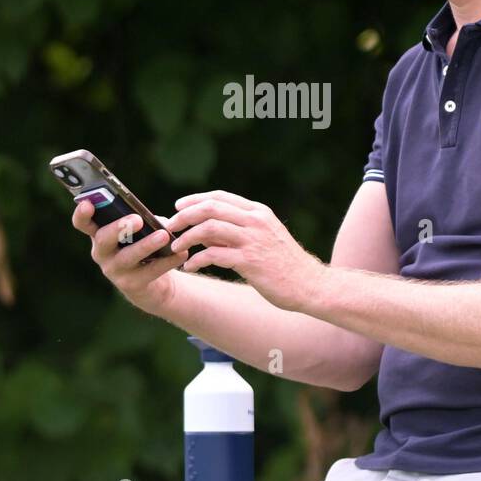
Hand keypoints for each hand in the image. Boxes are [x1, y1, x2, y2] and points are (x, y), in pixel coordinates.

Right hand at [71, 201, 188, 315]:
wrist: (151, 282)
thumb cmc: (142, 246)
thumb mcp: (140, 231)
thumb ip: (142, 221)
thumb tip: (155, 221)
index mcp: (99, 233)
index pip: (83, 223)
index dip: (82, 214)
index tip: (88, 203)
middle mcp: (101, 253)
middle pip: (103, 239)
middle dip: (119, 227)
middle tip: (136, 219)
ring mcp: (114, 270)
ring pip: (127, 257)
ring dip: (146, 245)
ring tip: (163, 235)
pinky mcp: (131, 285)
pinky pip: (149, 272)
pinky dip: (167, 261)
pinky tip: (181, 253)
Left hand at [164, 190, 325, 312]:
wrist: (310, 284)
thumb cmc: (285, 263)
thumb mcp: (266, 236)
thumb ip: (240, 229)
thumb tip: (207, 228)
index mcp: (258, 212)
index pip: (220, 196)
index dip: (196, 199)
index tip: (178, 206)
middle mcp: (255, 221)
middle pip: (211, 208)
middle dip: (185, 216)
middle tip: (170, 226)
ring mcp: (253, 240)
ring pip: (209, 228)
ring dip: (187, 238)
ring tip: (176, 248)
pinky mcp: (250, 261)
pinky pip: (214, 255)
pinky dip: (197, 260)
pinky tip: (190, 267)